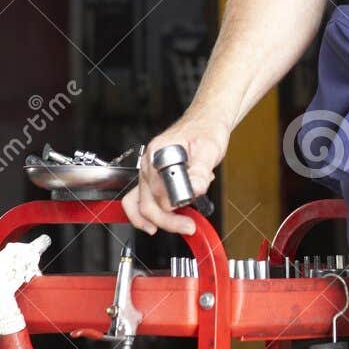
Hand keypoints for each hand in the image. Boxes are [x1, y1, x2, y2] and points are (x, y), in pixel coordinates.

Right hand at [122, 115, 229, 237]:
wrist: (206, 122)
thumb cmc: (206, 131)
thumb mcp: (209, 150)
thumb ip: (200, 171)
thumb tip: (194, 190)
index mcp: (159, 153)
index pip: (158, 190)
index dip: (175, 203)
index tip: (191, 208)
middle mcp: (149, 163)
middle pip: (146, 202)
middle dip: (167, 220)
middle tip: (189, 226)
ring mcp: (148, 172)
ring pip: (139, 204)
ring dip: (156, 220)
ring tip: (176, 226)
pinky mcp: (152, 178)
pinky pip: (139, 200)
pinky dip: (148, 214)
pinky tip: (160, 222)